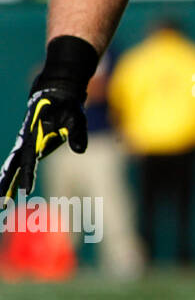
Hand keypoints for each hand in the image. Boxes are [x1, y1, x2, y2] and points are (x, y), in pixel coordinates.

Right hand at [2, 83, 86, 201]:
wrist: (56, 96)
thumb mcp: (76, 117)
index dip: (28, 175)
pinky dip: (13, 176)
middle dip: (6, 183)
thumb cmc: (67, 108)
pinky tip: (10, 191)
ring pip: (13, 166)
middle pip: (14, 165)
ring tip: (1, 202)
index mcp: (36, 137)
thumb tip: (80, 151)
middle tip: (1, 202)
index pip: (30, 161)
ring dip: (6, 182)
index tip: (27, 191)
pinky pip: (19, 164)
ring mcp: (26, 145)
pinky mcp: (30, 147)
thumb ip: (77, 134)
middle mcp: (27, 142)